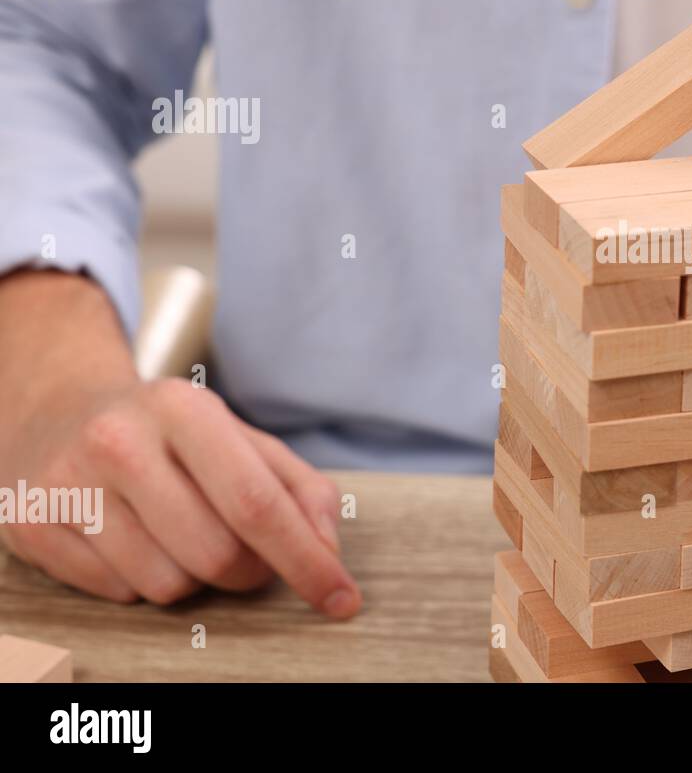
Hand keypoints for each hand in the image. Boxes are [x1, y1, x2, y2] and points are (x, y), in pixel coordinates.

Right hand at [0, 271, 360, 617]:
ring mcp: (69, 483)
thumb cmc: (174, 437)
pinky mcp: (33, 524)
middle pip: (215, 555)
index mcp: (185, 408)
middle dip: (247, 571)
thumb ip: (300, 489)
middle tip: (246, 554)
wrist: (61, 413)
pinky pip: (119, 594)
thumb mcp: (242, 440)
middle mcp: (120, 440)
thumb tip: (326, 549)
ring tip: (178, 534)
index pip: (257, 503)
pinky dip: (141, 581)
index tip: (342, 599)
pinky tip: (131, 538)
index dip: (306, 560)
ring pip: (167, 585)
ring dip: (192, 578)